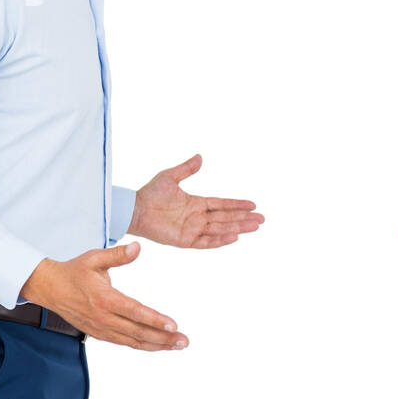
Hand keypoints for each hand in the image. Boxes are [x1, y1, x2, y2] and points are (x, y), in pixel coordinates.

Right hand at [20, 242, 187, 350]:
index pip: (135, 312)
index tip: (174, 325)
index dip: (155, 320)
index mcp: (104, 299)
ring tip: (177, 345)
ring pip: (133, 341)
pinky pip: (124, 343)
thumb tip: (138, 247)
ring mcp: (101, 328)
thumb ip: (117, 255)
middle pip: (138, 332)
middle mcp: (103, 318)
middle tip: (185, 341)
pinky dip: (142, 345)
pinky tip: (158, 345)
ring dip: (157, 345)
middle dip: (163, 338)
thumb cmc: (74, 271)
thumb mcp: (94, 257)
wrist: (49, 288)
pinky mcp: (99, 334)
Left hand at [128, 153, 263, 247]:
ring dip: (238, 228)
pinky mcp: (185, 240)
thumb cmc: (150, 193)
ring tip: (255, 227)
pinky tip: (234, 237)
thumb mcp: (170, 176)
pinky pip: (206, 242)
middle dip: (244, 218)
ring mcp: (192, 230)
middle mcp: (197, 217)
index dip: (237, 205)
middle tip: (262, 219)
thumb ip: (187, 168)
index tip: (253, 205)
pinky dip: (220, 240)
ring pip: (221, 229)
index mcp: (196, 203)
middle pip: (226, 218)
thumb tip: (200, 156)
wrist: (135, 209)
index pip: (222, 204)